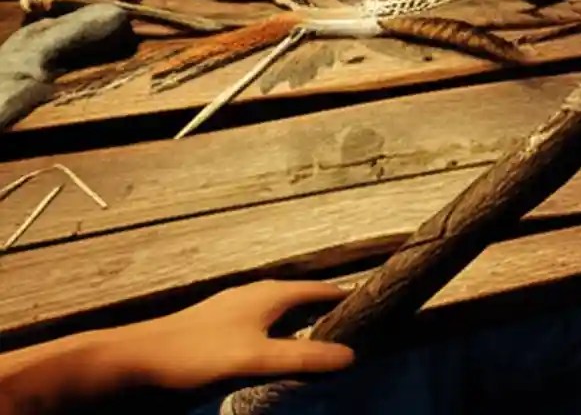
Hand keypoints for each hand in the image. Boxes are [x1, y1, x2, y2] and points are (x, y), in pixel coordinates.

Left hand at [119, 280, 355, 389]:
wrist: (140, 357)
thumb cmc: (200, 351)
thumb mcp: (256, 357)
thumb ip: (303, 357)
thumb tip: (351, 355)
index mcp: (272, 293)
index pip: (323, 289)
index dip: (348, 298)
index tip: (374, 311)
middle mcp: (259, 293)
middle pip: (306, 298)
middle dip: (331, 313)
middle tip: (356, 333)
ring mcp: (240, 306)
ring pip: (286, 310)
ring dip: (307, 324)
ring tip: (328, 344)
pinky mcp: (226, 322)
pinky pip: (269, 321)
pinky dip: (286, 332)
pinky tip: (284, 351)